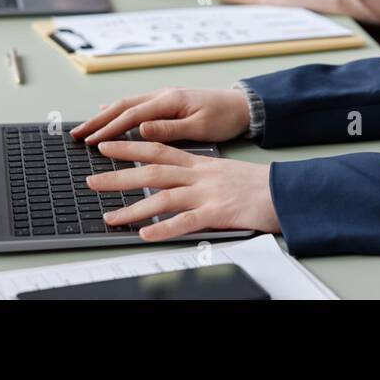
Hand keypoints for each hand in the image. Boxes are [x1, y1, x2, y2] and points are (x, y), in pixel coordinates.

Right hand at [70, 86, 251, 144]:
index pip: (131, 116)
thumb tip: (141, 129)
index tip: (89, 141)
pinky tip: (108, 113)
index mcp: (170, 101)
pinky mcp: (168, 102)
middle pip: (122, 107)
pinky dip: (118, 110)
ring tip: (85, 127)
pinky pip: (136, 105)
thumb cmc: (225, 117)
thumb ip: (170, 129)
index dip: (108, 128)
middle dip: (97, 121)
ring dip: (104, 116)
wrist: (244, 106)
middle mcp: (163, 95)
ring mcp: (164, 97)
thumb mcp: (200, 127)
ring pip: (127, 104)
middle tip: (76, 134)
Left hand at [87, 142, 279, 241]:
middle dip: (119, 174)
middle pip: (152, 171)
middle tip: (92, 179)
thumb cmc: (259, 185)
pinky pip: (186, 221)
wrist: (287, 191)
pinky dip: (164, 228)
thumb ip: (200, 175)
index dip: (130, 147)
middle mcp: (200, 175)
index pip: (159, 150)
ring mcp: (207, 193)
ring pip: (162, 197)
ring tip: (111, 217)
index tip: (107, 145)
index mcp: (201, 164)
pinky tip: (146, 235)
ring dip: (133, 208)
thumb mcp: (225, 173)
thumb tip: (178, 182)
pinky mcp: (217, 213)